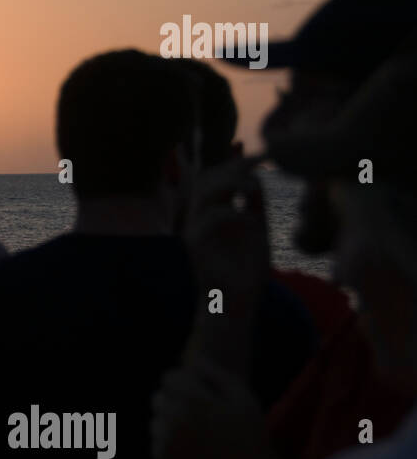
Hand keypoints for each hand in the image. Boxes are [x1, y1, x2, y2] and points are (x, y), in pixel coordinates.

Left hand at [151, 358, 279, 458]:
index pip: (169, 377)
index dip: (185, 384)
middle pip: (159, 398)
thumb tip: (192, 359)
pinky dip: (169, 445)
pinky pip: (157, 441)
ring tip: (198, 439)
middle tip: (199, 419)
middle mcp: (174, 417)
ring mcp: (165, 440)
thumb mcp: (243, 399)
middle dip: (175, 403)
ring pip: (156, 420)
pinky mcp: (160, 458)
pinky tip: (192, 454)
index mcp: (193, 399)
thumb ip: (215, 374)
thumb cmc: (249, 437)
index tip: (200, 397)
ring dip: (170, 424)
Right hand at [184, 155, 270, 311]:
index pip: (218, 179)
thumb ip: (254, 207)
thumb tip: (256, 178)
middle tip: (260, 161)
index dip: (237, 163)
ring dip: (230, 184)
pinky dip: (234, 214)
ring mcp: (195, 231)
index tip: (263, 154)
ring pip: (205, 193)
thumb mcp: (257, 232)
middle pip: (209, 179)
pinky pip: (211, 219)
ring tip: (253, 186)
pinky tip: (252, 221)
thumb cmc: (246, 271)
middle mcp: (201, 218)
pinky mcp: (195, 245)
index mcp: (215, 213)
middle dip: (234, 166)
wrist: (236, 304)